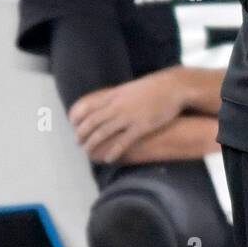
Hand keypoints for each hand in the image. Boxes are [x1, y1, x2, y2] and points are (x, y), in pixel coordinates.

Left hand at [69, 69, 186, 163]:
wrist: (174, 87)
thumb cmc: (155, 88)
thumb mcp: (131, 88)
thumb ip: (118, 96)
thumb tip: (109, 102)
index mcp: (114, 95)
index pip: (87, 106)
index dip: (77, 117)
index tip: (73, 125)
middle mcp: (118, 106)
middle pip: (92, 122)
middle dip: (81, 134)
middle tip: (78, 142)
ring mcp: (128, 117)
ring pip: (103, 133)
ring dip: (92, 144)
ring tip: (87, 153)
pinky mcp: (141, 126)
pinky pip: (123, 142)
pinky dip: (113, 151)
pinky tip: (108, 159)